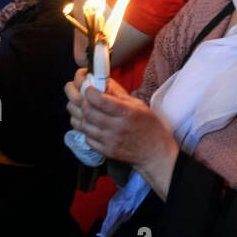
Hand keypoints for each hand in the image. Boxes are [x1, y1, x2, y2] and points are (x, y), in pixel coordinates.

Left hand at [64, 68, 178, 187]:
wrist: (155, 153)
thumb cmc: (149, 126)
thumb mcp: (139, 105)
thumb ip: (119, 95)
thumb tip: (103, 83)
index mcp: (127, 113)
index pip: (101, 101)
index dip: (90, 92)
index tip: (89, 88)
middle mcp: (117, 128)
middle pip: (89, 112)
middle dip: (83, 102)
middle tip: (86, 99)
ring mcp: (111, 142)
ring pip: (84, 126)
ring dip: (81, 116)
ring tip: (86, 110)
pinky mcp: (107, 152)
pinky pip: (87, 139)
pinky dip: (85, 130)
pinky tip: (91, 125)